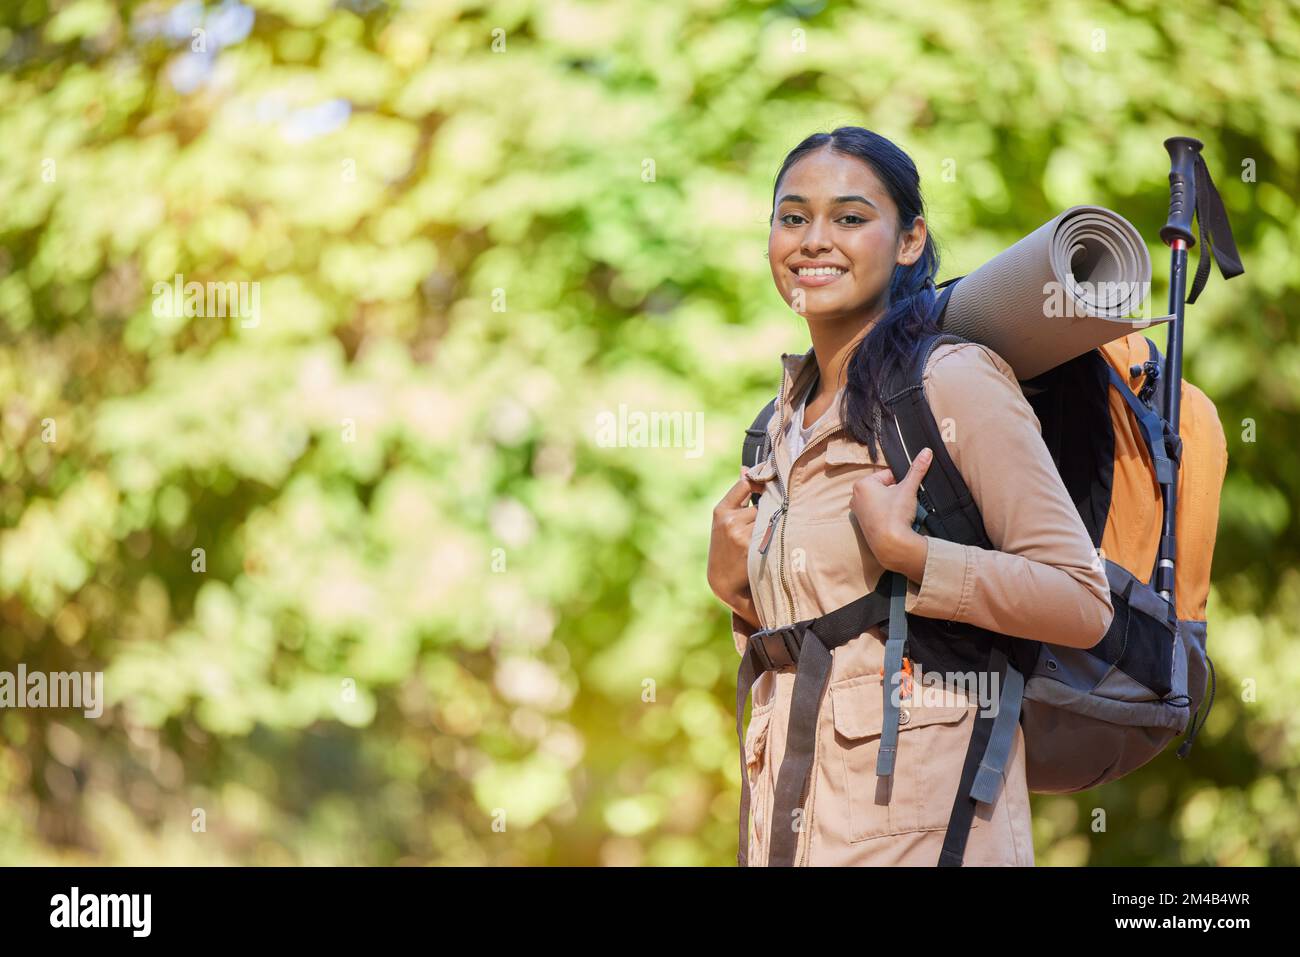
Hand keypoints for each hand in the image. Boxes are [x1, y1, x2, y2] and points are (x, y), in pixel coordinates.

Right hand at [708, 468, 765, 626]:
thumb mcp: (724, 521)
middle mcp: (730, 521)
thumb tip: (746, 469)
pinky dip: (776, 536)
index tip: (771, 484)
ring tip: (768, 536)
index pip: (745, 484)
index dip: (760, 482)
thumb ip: (737, 496)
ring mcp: (742, 535)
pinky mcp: (754, 548)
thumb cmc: (726, 547)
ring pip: (770, 518)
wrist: (723, 582)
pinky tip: (773, 543)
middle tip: (770, 519)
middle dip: (769, 509)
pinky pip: (773, 533)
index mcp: (721, 511)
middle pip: (763, 503)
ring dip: (773, 524)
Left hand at [849, 448, 931, 580]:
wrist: (891, 544)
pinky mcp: (862, 524)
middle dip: (895, 493)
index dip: (900, 483)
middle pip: (883, 488)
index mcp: (862, 484)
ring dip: (892, 504)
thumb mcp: (908, 488)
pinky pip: (878, 513)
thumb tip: (926, 451)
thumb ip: (917, 469)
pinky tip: (893, 522)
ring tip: (899, 514)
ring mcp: (857, 511)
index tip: (905, 493)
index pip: (887, 475)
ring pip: (881, 501)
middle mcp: (855, 496)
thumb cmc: (896, 514)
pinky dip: (886, 515)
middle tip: (903, 504)